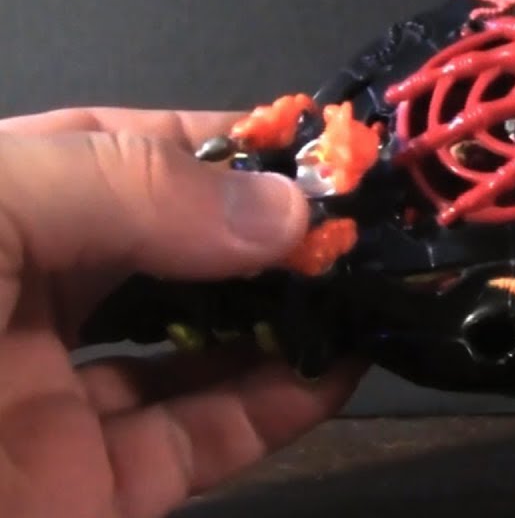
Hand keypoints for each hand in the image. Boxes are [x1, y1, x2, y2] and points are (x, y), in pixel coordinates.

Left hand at [0, 107, 366, 517]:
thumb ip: (127, 192)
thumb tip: (285, 208)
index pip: (116, 152)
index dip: (219, 141)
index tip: (317, 140)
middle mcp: (17, 302)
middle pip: (170, 252)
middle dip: (267, 231)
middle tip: (361, 222)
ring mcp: (53, 406)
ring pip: (197, 347)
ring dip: (287, 314)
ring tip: (371, 285)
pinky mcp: (91, 497)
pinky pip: (203, 439)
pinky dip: (280, 404)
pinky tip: (341, 364)